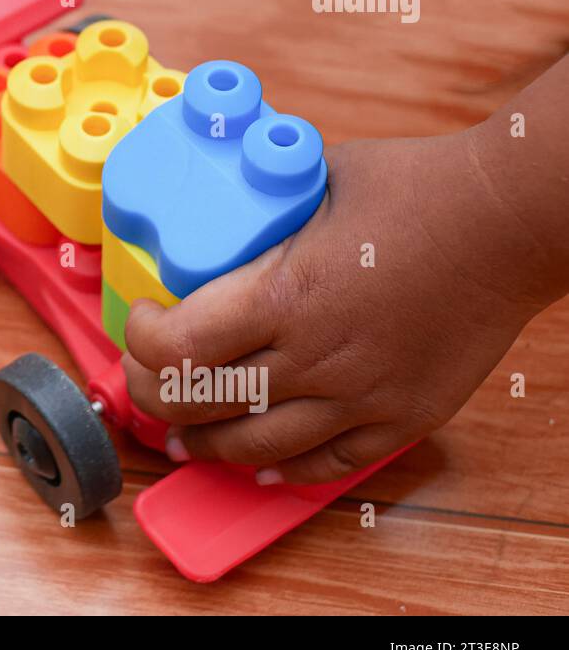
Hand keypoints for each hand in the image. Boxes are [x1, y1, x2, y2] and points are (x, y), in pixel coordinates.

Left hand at [121, 132, 547, 484]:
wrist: (510, 221)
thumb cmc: (416, 187)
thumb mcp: (313, 180)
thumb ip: (261, 211)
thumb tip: (216, 208)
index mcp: (286, 294)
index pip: (180, 346)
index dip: (141, 341)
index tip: (140, 320)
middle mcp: (317, 356)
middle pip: (203, 403)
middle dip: (155, 397)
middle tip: (144, 381)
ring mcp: (361, 395)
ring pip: (256, 445)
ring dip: (204, 444)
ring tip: (179, 439)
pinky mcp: (403, 416)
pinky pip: (329, 464)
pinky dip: (282, 469)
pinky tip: (256, 463)